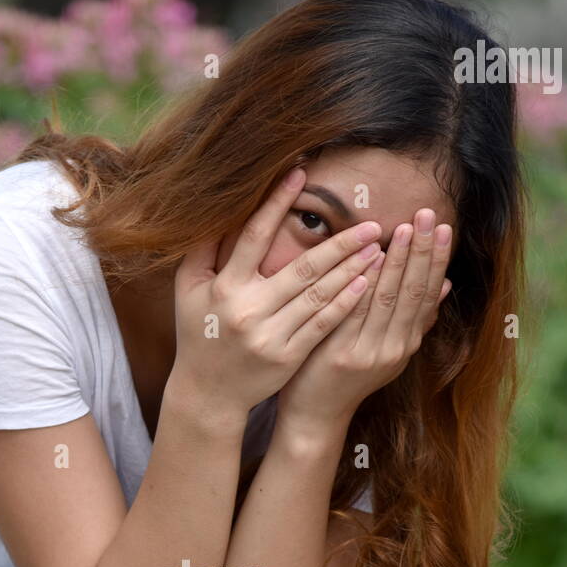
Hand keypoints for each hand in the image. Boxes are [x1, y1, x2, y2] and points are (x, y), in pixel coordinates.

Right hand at [166, 167, 383, 418]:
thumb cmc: (199, 333)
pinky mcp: (289, 357)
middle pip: (302, 268)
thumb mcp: (188, 290)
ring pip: (319, 295)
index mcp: (225, 288)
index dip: (276, 203)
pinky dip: (346, 302)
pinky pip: (323, 324)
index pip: (254, 237)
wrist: (208, 393)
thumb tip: (218, 205)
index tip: (300, 173)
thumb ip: (203, 249)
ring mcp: (272, 335)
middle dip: (340, 243)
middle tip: (372, 222)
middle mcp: (249, 310)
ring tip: (377, 247)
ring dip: (353, 269)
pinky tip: (368, 283)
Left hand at [275, 208, 452, 433]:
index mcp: (407, 343)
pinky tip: (369, 258)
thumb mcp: (386, 349)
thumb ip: (413, 320)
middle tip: (429, 214)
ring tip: (406, 228)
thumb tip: (447, 285)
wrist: (316, 416)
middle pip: (413, 292)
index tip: (444, 227)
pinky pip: (356, 313)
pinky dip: (365, 284)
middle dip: (423, 251)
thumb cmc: (346, 376)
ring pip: (389, 299)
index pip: (428, 294)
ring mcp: (370, 353)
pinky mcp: (342, 355)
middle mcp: (395, 349)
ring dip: (399, 261)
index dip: (437, 260)